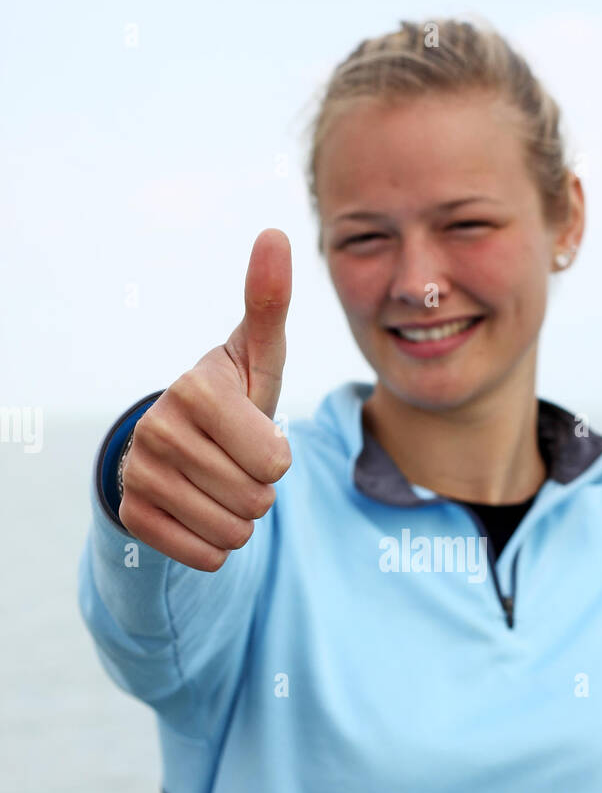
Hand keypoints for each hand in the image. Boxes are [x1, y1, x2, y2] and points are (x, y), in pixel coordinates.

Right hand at [118, 229, 292, 570]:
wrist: (176, 447)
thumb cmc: (233, 398)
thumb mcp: (257, 357)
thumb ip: (269, 304)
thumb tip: (276, 235)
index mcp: (195, 390)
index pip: (275, 461)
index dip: (277, 457)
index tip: (254, 436)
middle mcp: (158, 429)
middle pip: (257, 500)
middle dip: (260, 490)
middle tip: (236, 464)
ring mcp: (141, 475)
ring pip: (235, 533)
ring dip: (241, 519)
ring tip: (221, 485)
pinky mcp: (134, 518)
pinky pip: (207, 557)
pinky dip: (214, 544)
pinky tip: (200, 512)